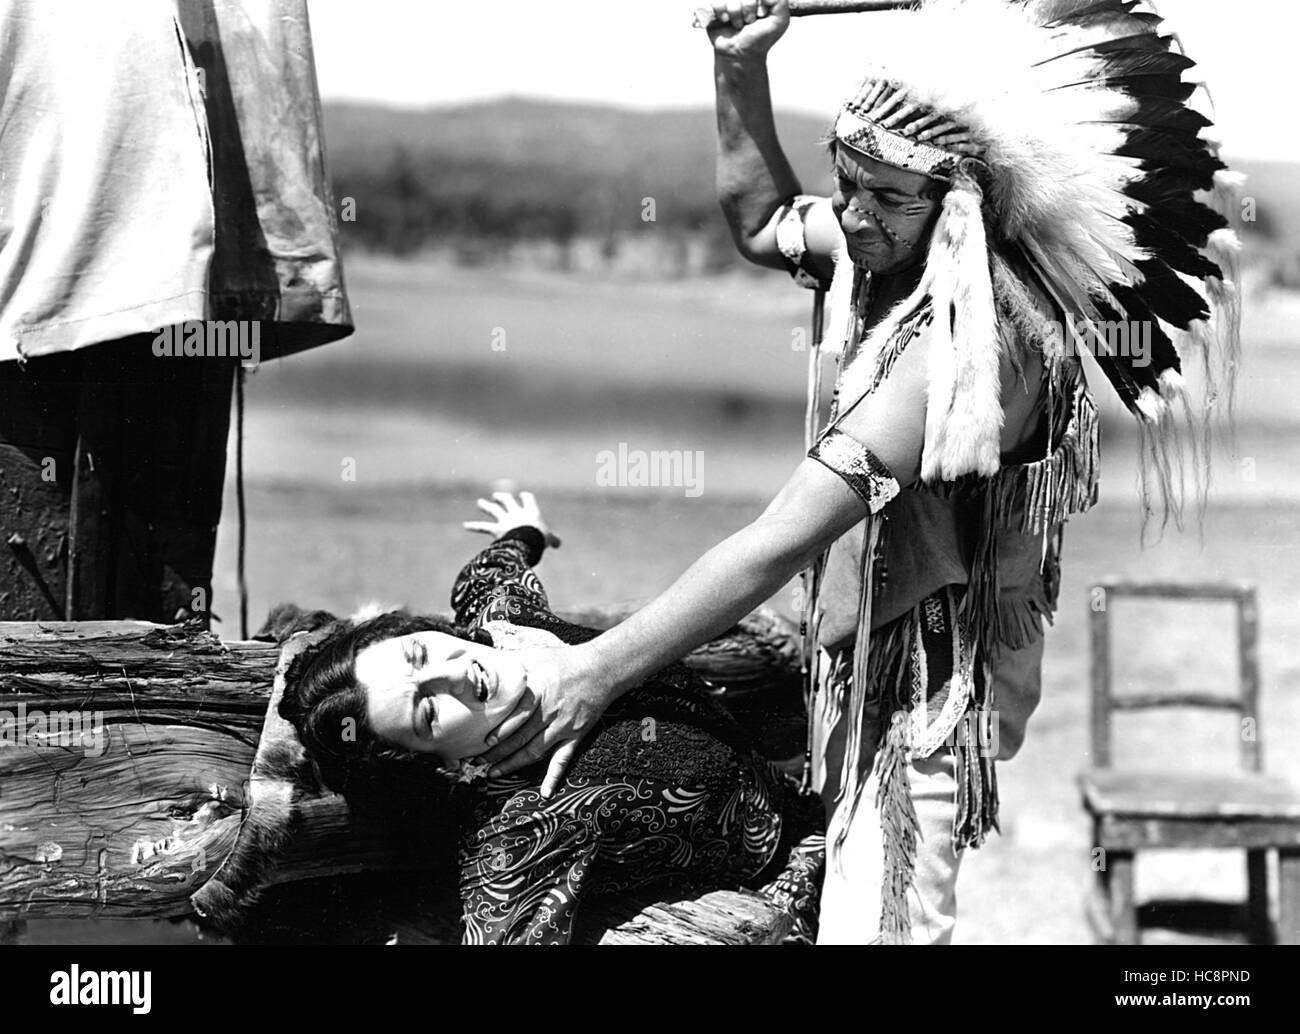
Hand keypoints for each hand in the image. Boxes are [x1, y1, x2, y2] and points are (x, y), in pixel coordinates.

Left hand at [462, 489, 560, 548]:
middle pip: (507, 500)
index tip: (524, 495)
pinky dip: (473, 526)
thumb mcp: (549, 538)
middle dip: (502, 497)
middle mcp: (516, 513)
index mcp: (530, 512)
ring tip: (479, 503)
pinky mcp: (496, 529)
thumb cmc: (540, 538)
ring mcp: (504, 520)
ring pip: (493, 510)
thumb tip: (559, 543)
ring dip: (485, 506)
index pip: (528, 499)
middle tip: (497, 496)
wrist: (528, 541)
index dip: (526, 497)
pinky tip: (464, 525)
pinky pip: (483, 527)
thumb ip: (553, 539)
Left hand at [477, 645, 615, 797]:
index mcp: (538, 691)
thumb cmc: (566, 661)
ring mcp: (563, 726)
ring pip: (534, 751)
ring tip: (493, 773)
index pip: (515, 715)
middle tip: (477, 762)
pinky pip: (563, 759)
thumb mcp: (536, 656)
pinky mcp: (575, 735)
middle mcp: (549, 711)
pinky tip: (545, 792)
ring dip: (513, 764)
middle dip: (496, 753)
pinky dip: (554, 777)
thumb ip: (511, 662)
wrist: (601, 668)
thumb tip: (484, 666)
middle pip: (520, 737)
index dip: (499, 731)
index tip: (481, 742)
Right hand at [707, 0, 789, 60]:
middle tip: (749, 21)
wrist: (740, 56)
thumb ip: (780, 1)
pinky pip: (717, 1)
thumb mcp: (780, 21)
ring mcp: (729, 1)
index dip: (755, 2)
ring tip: (738, 25)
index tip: (761, 12)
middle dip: (748, 6)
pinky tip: (726, 21)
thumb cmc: (760, 40)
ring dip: (735, 12)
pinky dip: (722, 12)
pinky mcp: (715, 8)